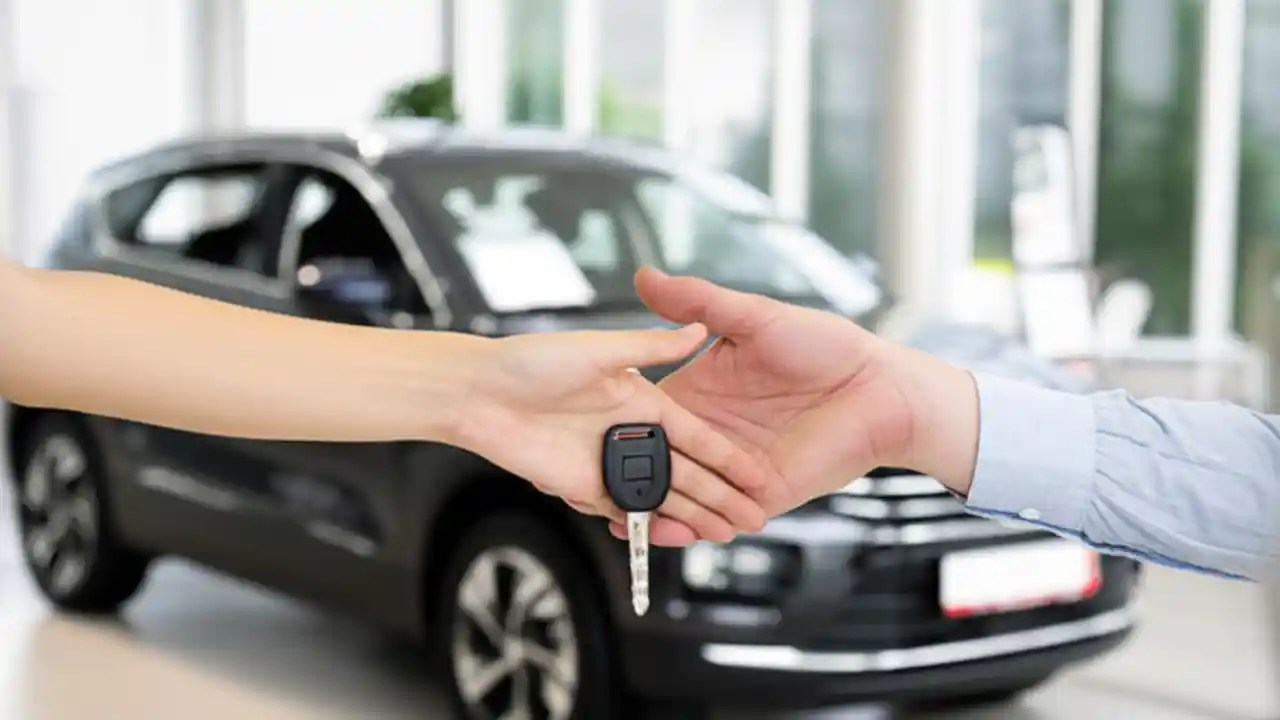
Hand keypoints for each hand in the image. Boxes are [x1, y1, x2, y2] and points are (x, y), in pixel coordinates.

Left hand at [450, 324, 768, 544]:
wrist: (478, 393)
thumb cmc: (531, 362)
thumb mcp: (598, 351)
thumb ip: (650, 348)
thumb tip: (699, 328)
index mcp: (641, 400)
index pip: (696, 435)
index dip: (728, 457)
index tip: (758, 474)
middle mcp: (629, 432)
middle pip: (685, 471)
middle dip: (720, 494)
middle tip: (753, 516)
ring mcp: (606, 461)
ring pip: (659, 495)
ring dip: (692, 514)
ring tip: (725, 532)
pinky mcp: (581, 485)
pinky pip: (621, 509)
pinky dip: (648, 523)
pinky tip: (675, 536)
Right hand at [611, 269, 978, 538]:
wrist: (881, 385)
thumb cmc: (824, 345)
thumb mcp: (751, 317)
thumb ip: (696, 303)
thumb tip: (642, 276)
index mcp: (700, 392)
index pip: (647, 416)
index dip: (612, 427)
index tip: (574, 434)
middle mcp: (712, 433)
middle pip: (656, 462)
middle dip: (621, 478)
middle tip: (577, 489)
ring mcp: (736, 468)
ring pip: (683, 495)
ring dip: (650, 508)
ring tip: (612, 519)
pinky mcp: (764, 494)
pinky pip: (721, 515)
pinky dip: (692, 528)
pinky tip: (665, 530)